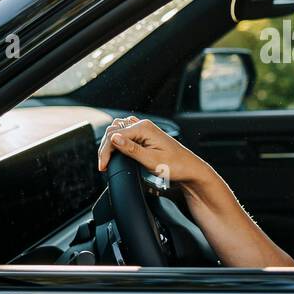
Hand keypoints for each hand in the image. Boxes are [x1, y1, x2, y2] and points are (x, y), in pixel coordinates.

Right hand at [97, 115, 212, 193]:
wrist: (190, 169)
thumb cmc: (176, 166)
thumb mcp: (151, 160)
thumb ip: (131, 149)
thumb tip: (114, 139)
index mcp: (144, 128)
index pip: (114, 135)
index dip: (105, 152)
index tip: (103, 167)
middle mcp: (143, 125)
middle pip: (113, 131)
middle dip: (105, 148)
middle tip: (103, 166)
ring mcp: (145, 129)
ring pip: (118, 130)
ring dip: (110, 143)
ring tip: (107, 159)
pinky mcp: (146, 135)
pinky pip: (126, 133)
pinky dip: (118, 141)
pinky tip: (116, 150)